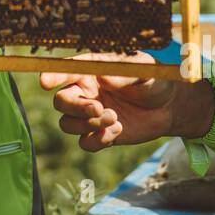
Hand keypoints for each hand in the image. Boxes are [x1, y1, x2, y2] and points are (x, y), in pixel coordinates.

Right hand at [39, 53, 214, 150]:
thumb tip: (104, 77)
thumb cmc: (153, 80)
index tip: (45, 82)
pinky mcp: (99, 134)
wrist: (168, 106)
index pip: (65, 71)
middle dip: (76, 108)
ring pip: (68, 124)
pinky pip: (85, 143)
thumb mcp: (144, 71)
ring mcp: (89, 115)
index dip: (52, 76)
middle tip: (99, 109)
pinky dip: (97, 140)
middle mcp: (85, 92)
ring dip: (88, 125)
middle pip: (61, 102)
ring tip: (114, 118)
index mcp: (90, 70)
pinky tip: (117, 131)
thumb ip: (124, 74)